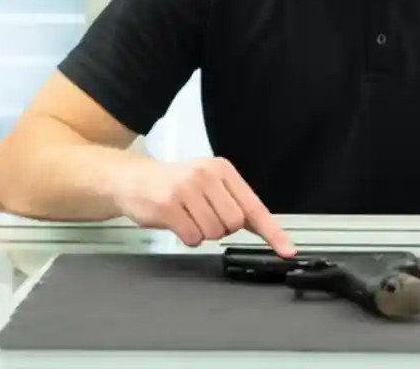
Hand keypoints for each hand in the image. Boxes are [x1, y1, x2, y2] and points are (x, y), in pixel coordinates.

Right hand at [114, 156, 295, 255]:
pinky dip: (187, 237)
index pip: (254, 205)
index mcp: (222, 169)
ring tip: (187, 216)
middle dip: (221, 229)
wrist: (132, 178)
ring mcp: (186, 189)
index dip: (272, 231)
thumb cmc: (174, 183)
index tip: (287, 249)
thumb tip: (265, 228)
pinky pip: (192, 238)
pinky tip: (177, 222)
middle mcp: (206, 175)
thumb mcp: (208, 183)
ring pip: (213, 233)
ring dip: (202, 233)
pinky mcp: (168, 205)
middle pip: (234, 223)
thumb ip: (234, 203)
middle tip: (203, 216)